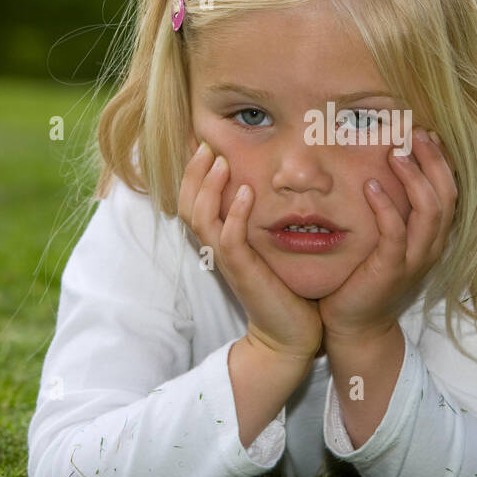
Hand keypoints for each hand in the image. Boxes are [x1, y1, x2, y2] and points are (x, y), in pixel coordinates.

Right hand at [178, 142, 322, 363]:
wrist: (289, 334)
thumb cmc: (284, 288)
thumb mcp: (268, 246)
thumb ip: (262, 220)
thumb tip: (270, 186)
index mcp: (219, 239)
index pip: (193, 200)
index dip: (192, 172)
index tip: (201, 142)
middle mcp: (216, 248)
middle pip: (186, 204)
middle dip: (193, 172)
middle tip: (205, 144)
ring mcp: (227, 261)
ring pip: (200, 218)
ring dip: (208, 187)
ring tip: (220, 160)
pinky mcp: (243, 273)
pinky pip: (230, 239)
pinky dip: (236, 214)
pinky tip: (248, 193)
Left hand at [318, 128, 457, 343]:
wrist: (356, 324)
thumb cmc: (364, 275)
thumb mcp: (384, 237)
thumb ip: (391, 208)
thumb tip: (379, 165)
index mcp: (433, 235)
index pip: (450, 190)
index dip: (443, 159)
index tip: (426, 132)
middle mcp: (432, 245)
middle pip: (448, 194)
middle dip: (434, 160)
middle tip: (415, 132)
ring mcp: (415, 259)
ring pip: (431, 211)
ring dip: (415, 177)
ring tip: (396, 152)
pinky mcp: (392, 270)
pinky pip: (396, 233)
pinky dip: (386, 206)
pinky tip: (371, 185)